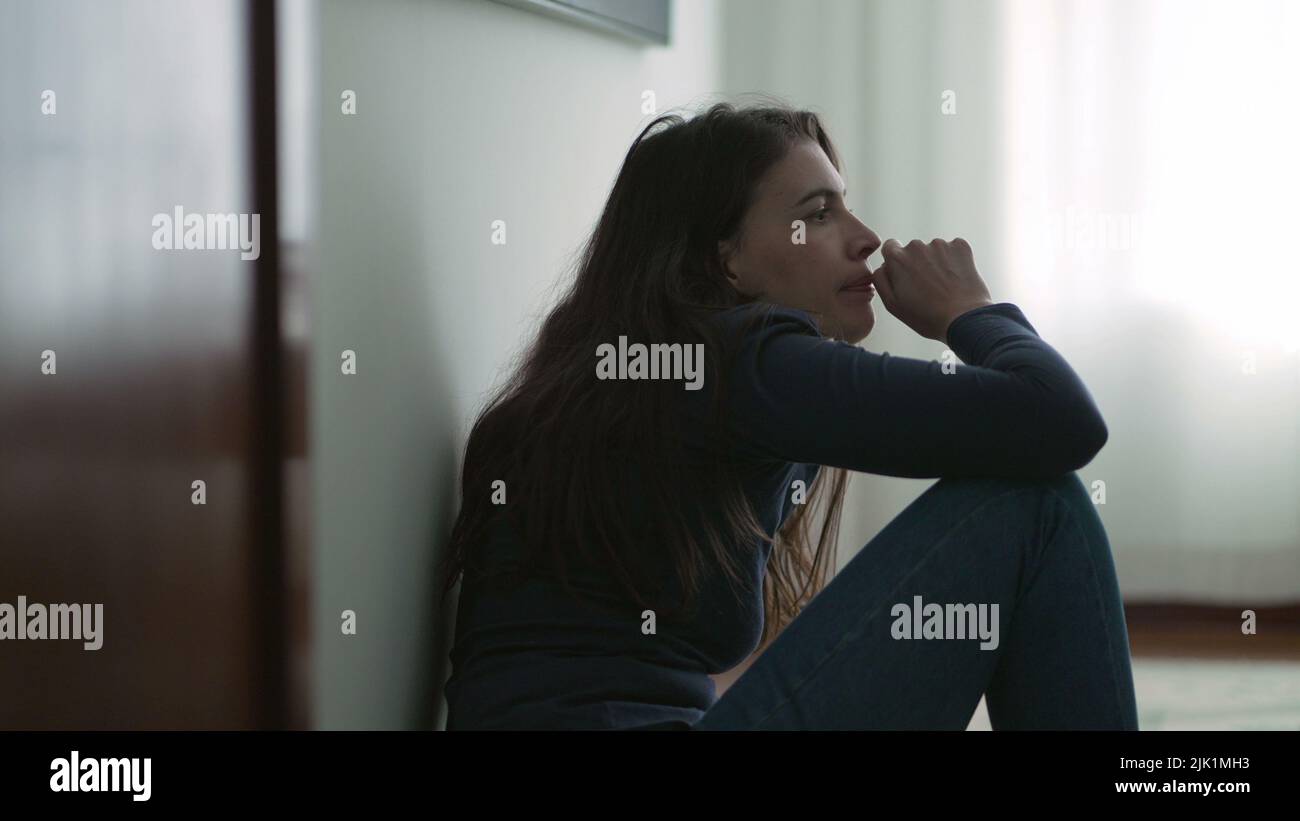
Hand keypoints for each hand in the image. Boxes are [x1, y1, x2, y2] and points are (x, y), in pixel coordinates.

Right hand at [873, 237, 994, 343]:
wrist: (964, 318)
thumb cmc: (926, 316)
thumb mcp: (892, 304)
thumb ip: (880, 280)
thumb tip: (883, 266)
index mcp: (897, 258)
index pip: (890, 247)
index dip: (896, 262)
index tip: (905, 276)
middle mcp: (917, 246)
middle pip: (913, 250)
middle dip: (917, 263)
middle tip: (927, 287)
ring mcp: (940, 244)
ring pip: (933, 250)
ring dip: (936, 263)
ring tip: (943, 286)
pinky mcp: (960, 246)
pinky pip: (953, 250)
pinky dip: (954, 261)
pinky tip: (956, 279)